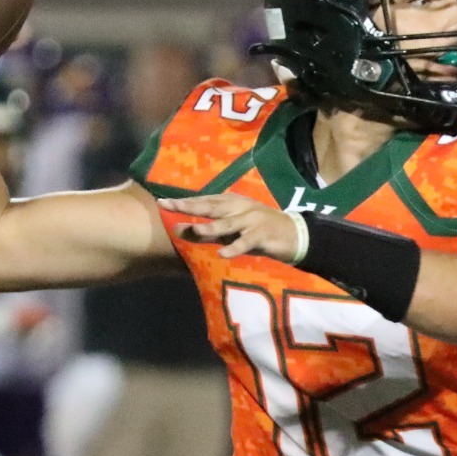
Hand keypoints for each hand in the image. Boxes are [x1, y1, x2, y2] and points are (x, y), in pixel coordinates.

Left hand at [159, 195, 301, 261]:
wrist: (293, 233)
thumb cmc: (257, 231)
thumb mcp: (231, 229)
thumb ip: (207, 230)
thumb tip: (178, 229)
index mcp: (232, 202)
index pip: (204, 200)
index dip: (184, 201)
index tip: (163, 202)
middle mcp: (240, 207)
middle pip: (211, 207)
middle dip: (190, 207)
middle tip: (170, 206)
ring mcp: (252, 220)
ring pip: (228, 224)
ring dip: (211, 227)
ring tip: (194, 231)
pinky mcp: (263, 235)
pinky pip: (246, 242)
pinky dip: (235, 248)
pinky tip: (223, 254)